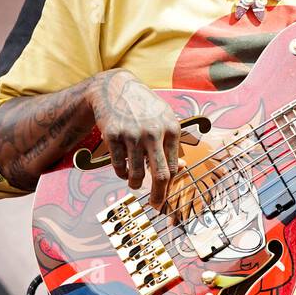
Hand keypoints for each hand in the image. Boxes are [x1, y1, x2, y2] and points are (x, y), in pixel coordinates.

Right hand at [88, 69, 181, 211]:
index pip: (174, 167)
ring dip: (134, 183)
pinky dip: (121, 173)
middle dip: (158, 196)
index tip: (166, 197)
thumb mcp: (165, 120)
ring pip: (136, 174)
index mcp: (171, 129)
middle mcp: (153, 132)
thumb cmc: (144, 108)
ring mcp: (132, 134)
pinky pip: (118, 167)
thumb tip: (182, 169)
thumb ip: (173, 144)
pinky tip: (123, 169)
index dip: (170, 186)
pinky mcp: (113, 136)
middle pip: (160, 175)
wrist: (115, 89)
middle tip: (155, 206)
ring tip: (134, 182)